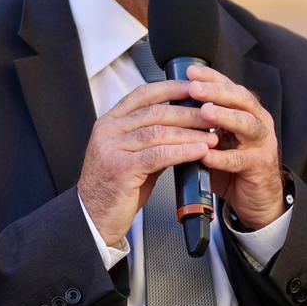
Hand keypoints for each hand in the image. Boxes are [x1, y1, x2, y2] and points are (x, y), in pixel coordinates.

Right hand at [77, 78, 218, 245]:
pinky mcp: (121, 169)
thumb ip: (152, 140)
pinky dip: (183, 151)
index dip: (171, 88)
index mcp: (110, 122)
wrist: (94, 217)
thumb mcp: (131, 155)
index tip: (195, 88)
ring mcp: (112, 148)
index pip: (143, 95)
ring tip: (212, 135)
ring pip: (158, 132)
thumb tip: (185, 127)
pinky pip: (159, 155)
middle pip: (155, 112)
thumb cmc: (115, 188)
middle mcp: (108, 131)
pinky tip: (199, 150)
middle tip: (212, 115)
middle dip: (188, 112)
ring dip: (190, 133)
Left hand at [185, 65, 285, 229]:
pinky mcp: (259, 166)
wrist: (256, 197)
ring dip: (224, 116)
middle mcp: (258, 122)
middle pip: (241, 99)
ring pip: (246, 124)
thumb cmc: (232, 165)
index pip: (229, 86)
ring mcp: (262, 143)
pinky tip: (205, 153)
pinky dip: (221, 156)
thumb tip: (169, 108)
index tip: (190, 71)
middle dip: (216, 91)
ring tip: (204, 111)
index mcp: (246, 111)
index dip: (211, 77)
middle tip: (194, 88)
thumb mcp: (216, 138)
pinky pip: (239, 159)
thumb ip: (200, 123)